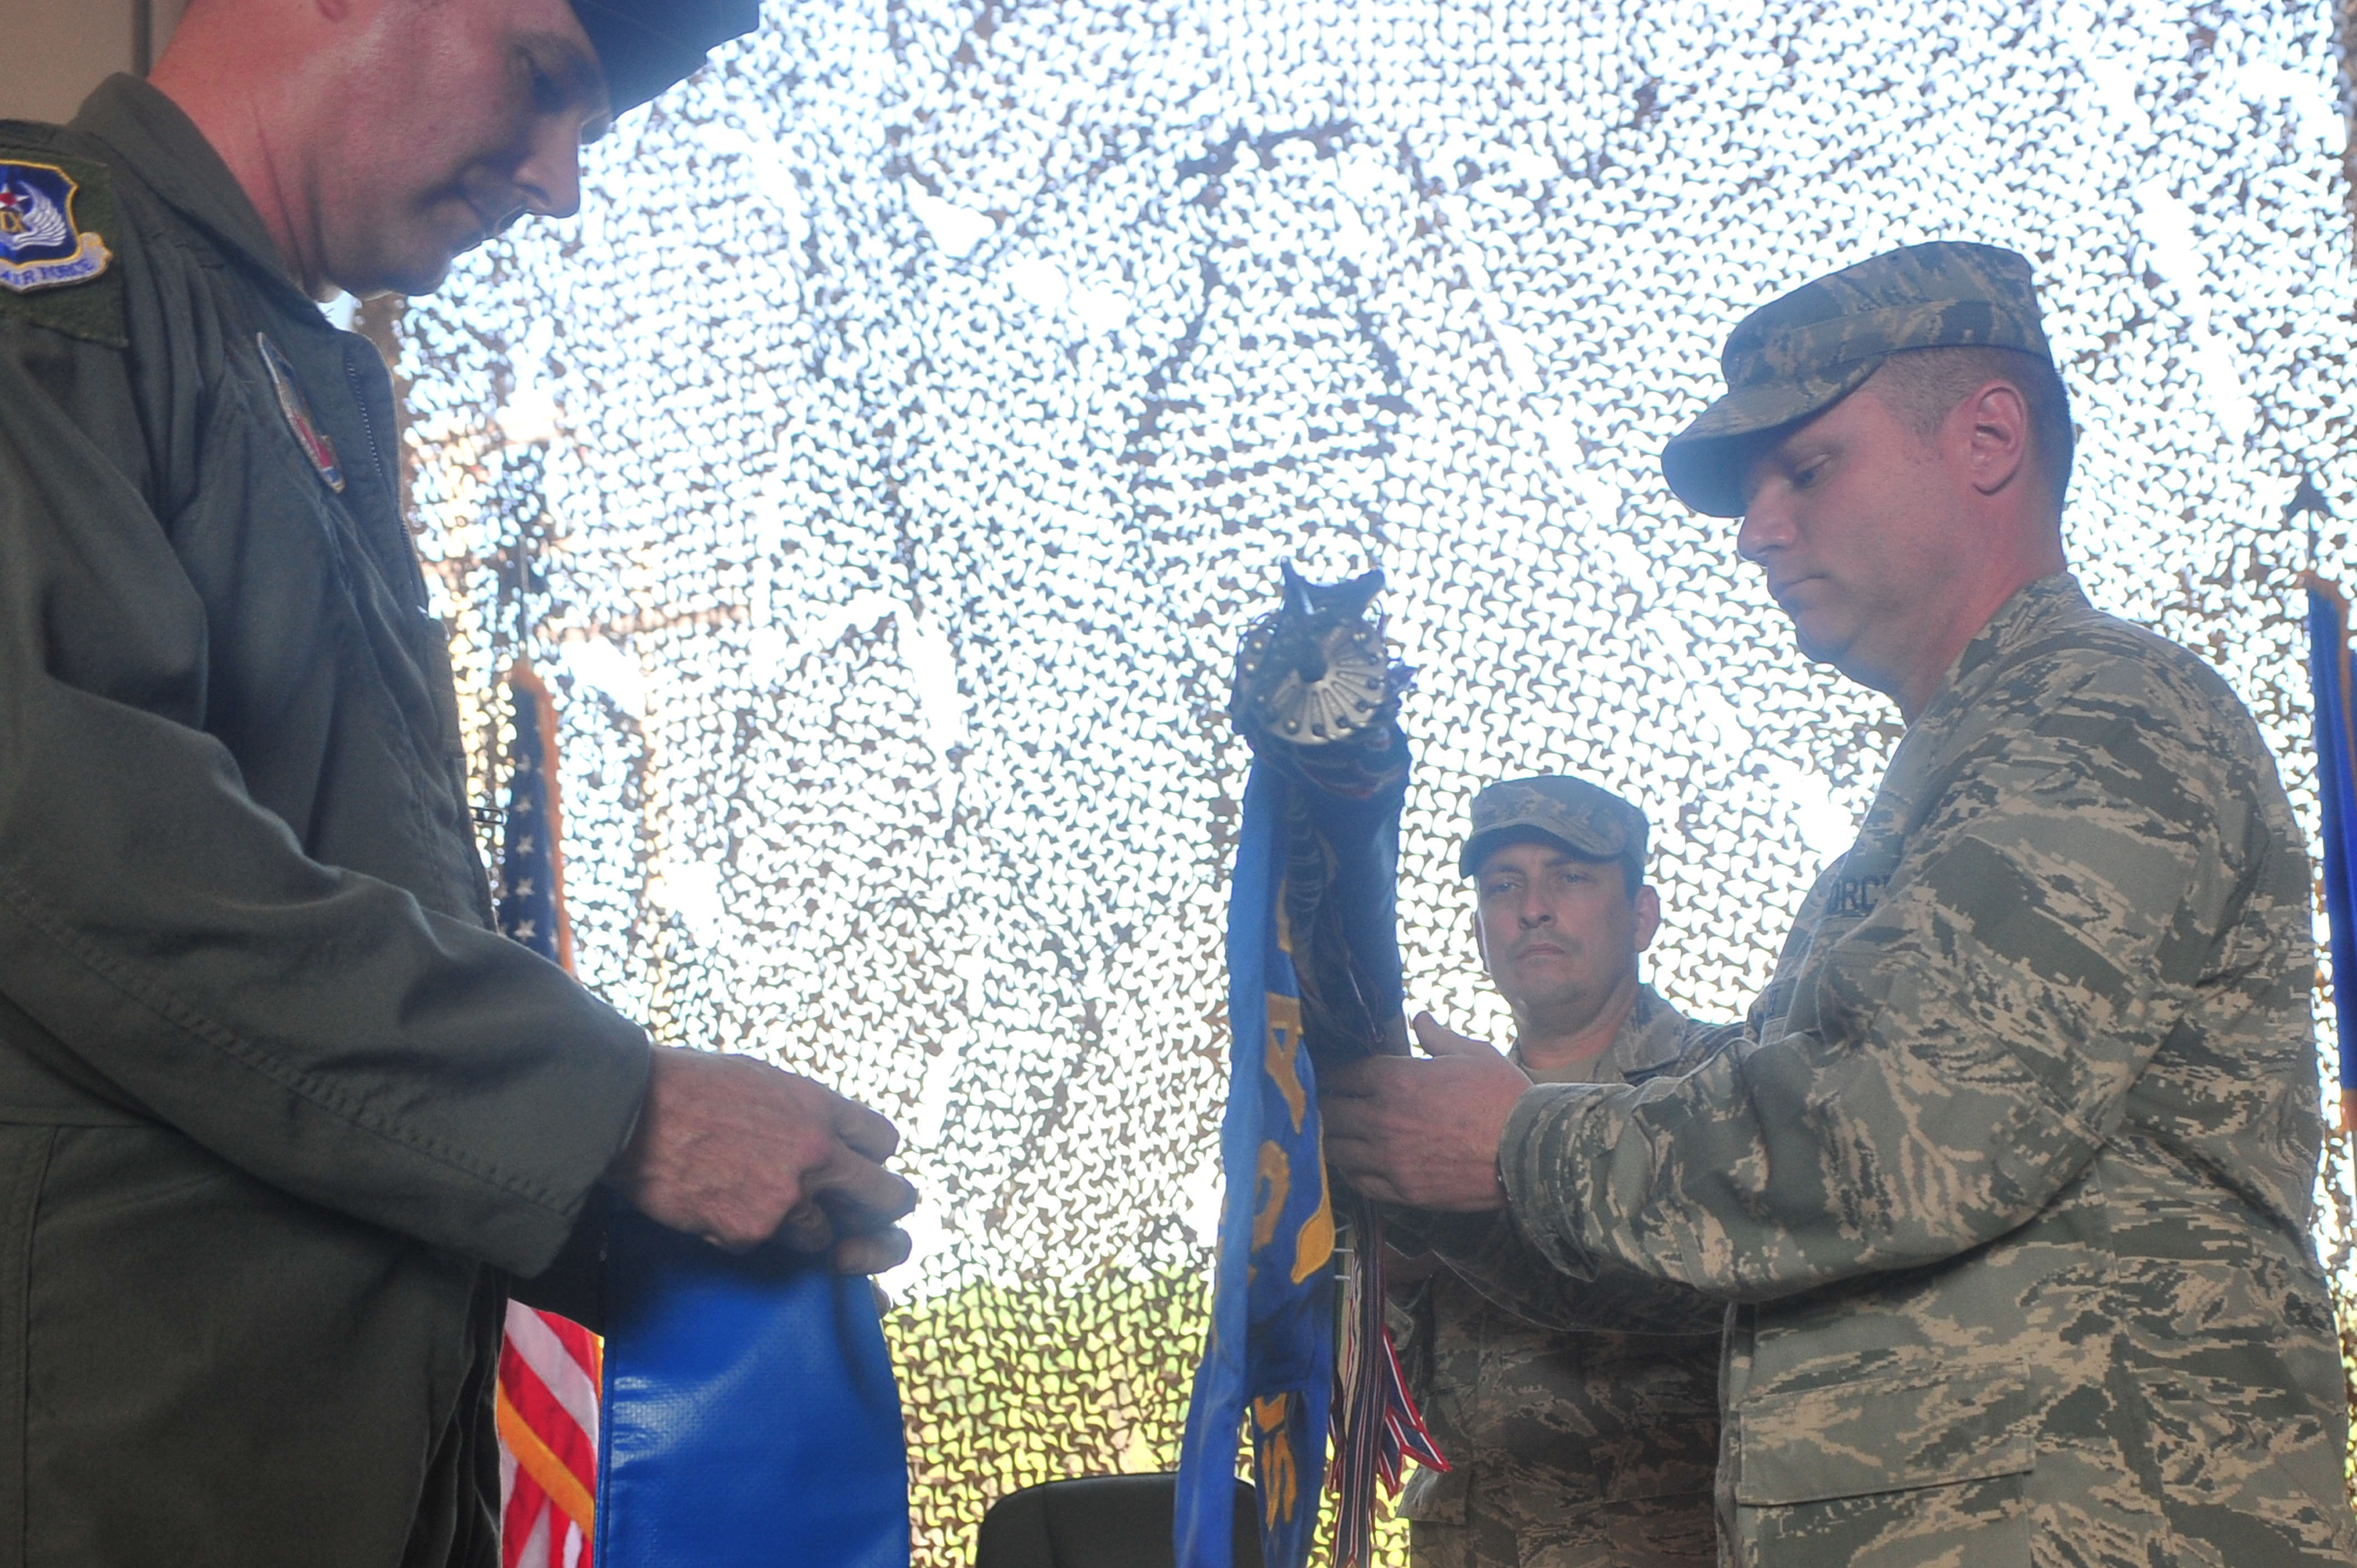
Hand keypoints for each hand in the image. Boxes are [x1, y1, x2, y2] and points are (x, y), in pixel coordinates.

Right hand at [608, 1045, 917, 1273]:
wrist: (633, 1113)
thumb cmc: (690, 1087)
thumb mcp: (763, 1081)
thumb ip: (805, 1111)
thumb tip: (827, 1135)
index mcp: (821, 1108)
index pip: (884, 1142)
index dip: (872, 1159)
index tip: (856, 1166)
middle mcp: (818, 1155)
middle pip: (890, 1198)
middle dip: (881, 1212)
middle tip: (863, 1218)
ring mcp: (787, 1199)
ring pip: (824, 1236)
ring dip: (800, 1228)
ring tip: (757, 1205)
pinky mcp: (751, 1233)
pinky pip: (764, 1247)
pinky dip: (744, 1234)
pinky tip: (715, 1205)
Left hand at [1321, 1013, 1529, 1211]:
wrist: (1529, 1152)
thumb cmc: (1504, 1097)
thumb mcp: (1473, 1054)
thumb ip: (1437, 1037)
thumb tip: (1419, 1018)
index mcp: (1396, 1079)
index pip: (1344, 1073)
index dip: (1333, 1073)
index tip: (1328, 1074)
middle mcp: (1382, 1118)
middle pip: (1330, 1110)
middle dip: (1324, 1104)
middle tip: (1321, 1103)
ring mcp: (1389, 1158)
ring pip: (1336, 1148)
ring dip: (1331, 1138)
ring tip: (1331, 1133)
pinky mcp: (1402, 1191)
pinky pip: (1357, 1181)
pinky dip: (1349, 1170)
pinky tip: (1351, 1163)